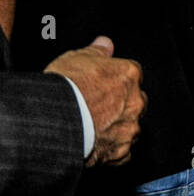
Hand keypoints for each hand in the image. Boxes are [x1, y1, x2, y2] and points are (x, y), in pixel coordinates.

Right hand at [45, 36, 145, 167]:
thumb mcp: (76, 58)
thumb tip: (105, 43)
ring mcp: (130, 128)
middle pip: (136, 101)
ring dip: (119, 127)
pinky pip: (122, 152)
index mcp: (128, 76)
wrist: (55, 120)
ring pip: (131, 127)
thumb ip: (96, 51)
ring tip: (95, 127)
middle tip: (99, 106)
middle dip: (122, 103)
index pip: (132, 74)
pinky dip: (112, 149)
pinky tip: (98, 145)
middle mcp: (135, 102)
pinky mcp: (121, 151)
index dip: (116, 80)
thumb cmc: (64, 87)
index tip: (104, 84)